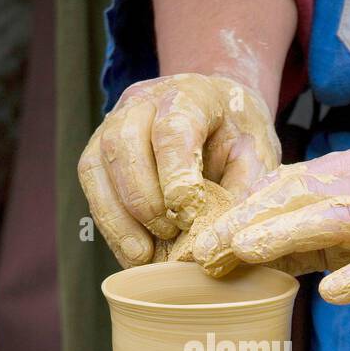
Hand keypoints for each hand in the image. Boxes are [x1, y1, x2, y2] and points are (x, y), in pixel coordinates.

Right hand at [78, 73, 280, 267]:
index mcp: (190, 95)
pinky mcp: (98, 153)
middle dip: (144, 199)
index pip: (172, 129)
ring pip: (96, 167)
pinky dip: (110, 225)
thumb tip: (222, 236)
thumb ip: (246, 188)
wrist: (217, 113)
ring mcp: (112, 125)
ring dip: (119, 217)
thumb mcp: (257, 154)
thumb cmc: (237, 135)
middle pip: (124, 144)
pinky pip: (92, 189)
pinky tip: (133, 252)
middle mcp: (142, 102)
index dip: (175, 174)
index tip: (187, 211)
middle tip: (170, 234)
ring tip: (144, 254)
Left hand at [191, 149, 349, 328]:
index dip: (233, 213)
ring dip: (287, 233)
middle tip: (199, 251)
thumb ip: (299, 234)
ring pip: (337, 220)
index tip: (189, 242)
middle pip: (298, 198)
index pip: (279, 188)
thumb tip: (233, 253)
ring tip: (244, 252)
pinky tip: (330, 293)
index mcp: (346, 177)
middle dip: (245, 223)